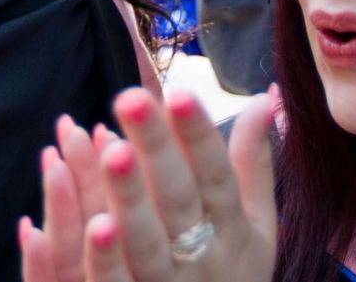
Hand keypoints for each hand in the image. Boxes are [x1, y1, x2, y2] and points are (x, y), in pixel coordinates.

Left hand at [19, 89, 275, 281]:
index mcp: (233, 228)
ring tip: (113, 151)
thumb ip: (254, 164)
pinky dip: (106, 259)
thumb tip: (263, 96)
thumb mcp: (257, 226)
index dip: (199, 136)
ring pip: (149, 242)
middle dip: (157, 150)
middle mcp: (204, 256)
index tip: (179, 91)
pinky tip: (92, 224)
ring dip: (131, 198)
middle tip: (131, 98)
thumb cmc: (237, 276)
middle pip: (179, 199)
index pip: (217, 175)